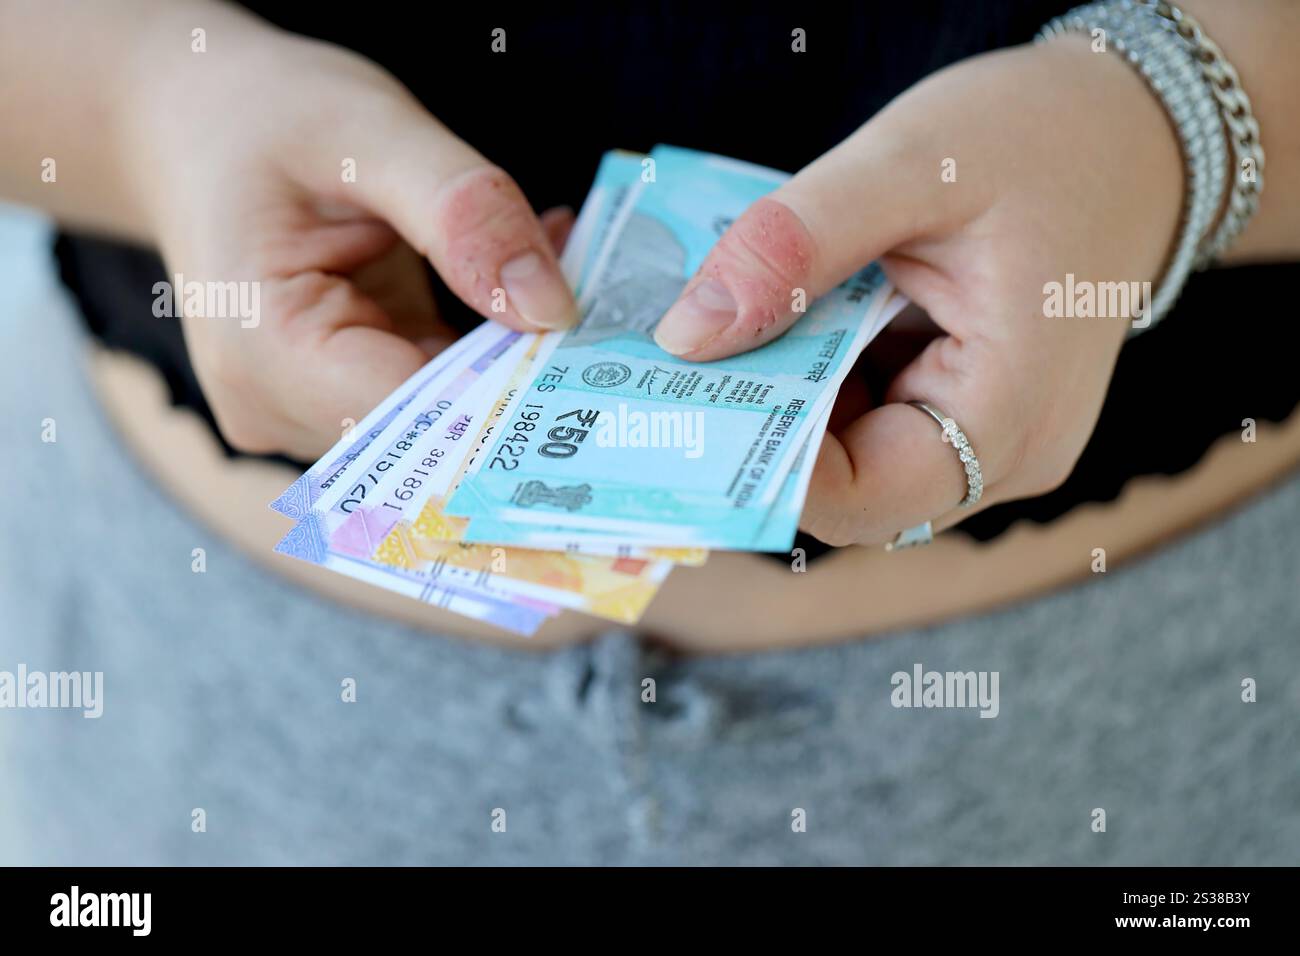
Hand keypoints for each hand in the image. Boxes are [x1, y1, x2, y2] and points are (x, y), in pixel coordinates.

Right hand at [127, 12, 576, 459]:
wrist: (194, 124)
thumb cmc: (264, 115)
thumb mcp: (369, 132)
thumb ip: (464, 215)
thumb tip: (552, 309)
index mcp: (266, 355)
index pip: (419, 421)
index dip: (516, 405)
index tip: (605, 376)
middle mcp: (277, 408)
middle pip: (437, 430)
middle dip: (529, 380)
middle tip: (613, 320)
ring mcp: (305, 414)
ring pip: (446, 417)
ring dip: (516, 360)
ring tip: (564, 273)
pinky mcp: (337, 400)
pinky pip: (436, 393)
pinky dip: (488, 349)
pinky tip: (524, 286)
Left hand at [652, 37, 1184, 545]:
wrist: (1135, 132)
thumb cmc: (1046, 138)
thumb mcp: (914, 164)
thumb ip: (797, 246)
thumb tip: (687, 336)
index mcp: (1010, 414)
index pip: (861, 498)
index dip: (765, 464)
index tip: (685, 400)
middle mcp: (1006, 454)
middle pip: (847, 489)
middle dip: (760, 431)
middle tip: (675, 367)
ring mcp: (988, 441)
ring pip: (850, 458)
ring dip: (783, 399)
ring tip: (727, 331)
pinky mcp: (965, 413)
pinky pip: (871, 420)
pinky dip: (818, 378)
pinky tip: (786, 321)